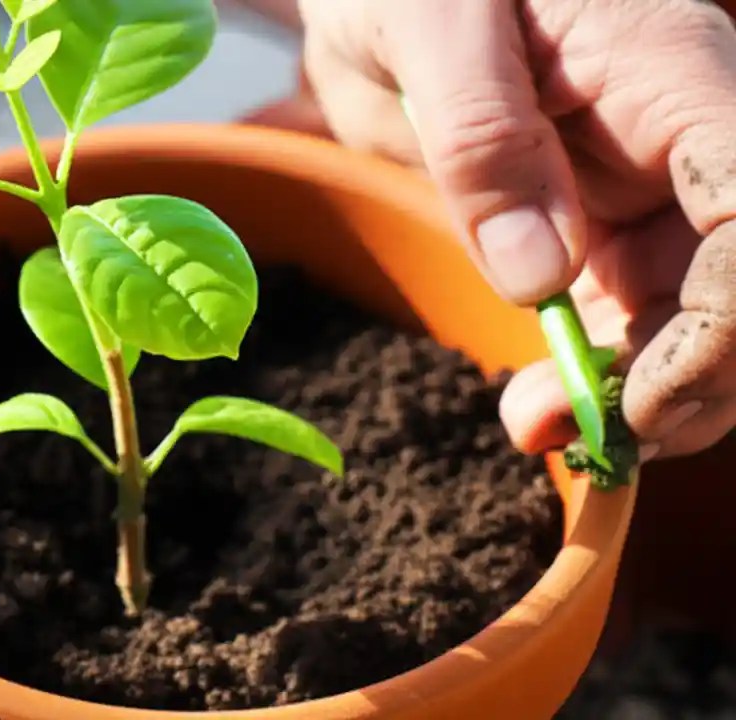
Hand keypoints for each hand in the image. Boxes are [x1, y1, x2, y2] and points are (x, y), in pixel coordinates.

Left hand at [248, 0, 735, 461]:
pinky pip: (617, 315)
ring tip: (540, 428)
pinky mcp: (588, 227)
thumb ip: (485, 141)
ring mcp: (639, 188)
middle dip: (688, 375)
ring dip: (635, 390)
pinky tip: (535, 409)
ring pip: (687, 314)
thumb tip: (536, 276)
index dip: (730, 315)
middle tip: (592, 436)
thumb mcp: (433, 27)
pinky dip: (588, 373)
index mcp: (670, 70)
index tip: (649, 392)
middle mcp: (678, 137)